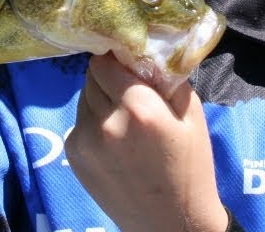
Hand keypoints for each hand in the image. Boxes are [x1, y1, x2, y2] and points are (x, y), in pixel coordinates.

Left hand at [67, 54, 227, 231]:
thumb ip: (166, 77)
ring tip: (123, 118)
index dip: (118, 59)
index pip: (106, 61)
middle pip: (91, 76)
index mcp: (139, 108)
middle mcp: (106, 121)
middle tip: (129, 91)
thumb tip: (145, 51)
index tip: (129, 65)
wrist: (171, 223)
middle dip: (109, 77)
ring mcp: (84, 139)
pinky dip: (92, 121)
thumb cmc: (190, 166)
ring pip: (83, 96)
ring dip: (99, 98)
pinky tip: (113, 139)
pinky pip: (79, 120)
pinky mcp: (73, 154)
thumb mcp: (191, 115)